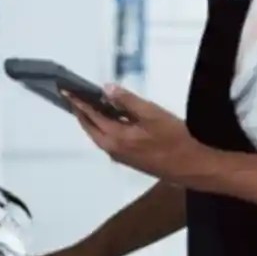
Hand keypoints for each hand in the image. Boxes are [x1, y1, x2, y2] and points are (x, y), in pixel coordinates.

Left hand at [65, 84, 206, 181]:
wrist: (190, 166)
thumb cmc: (173, 139)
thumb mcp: (152, 114)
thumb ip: (128, 101)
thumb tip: (107, 89)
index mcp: (114, 137)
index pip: (90, 116)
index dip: (78, 102)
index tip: (66, 91)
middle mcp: (112, 149)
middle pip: (90, 128)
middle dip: (82, 112)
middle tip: (75, 97)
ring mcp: (120, 156)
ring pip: (99, 135)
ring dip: (93, 121)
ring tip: (92, 105)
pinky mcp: (129, 159)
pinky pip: (109, 140)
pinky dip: (105, 128)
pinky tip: (114, 119)